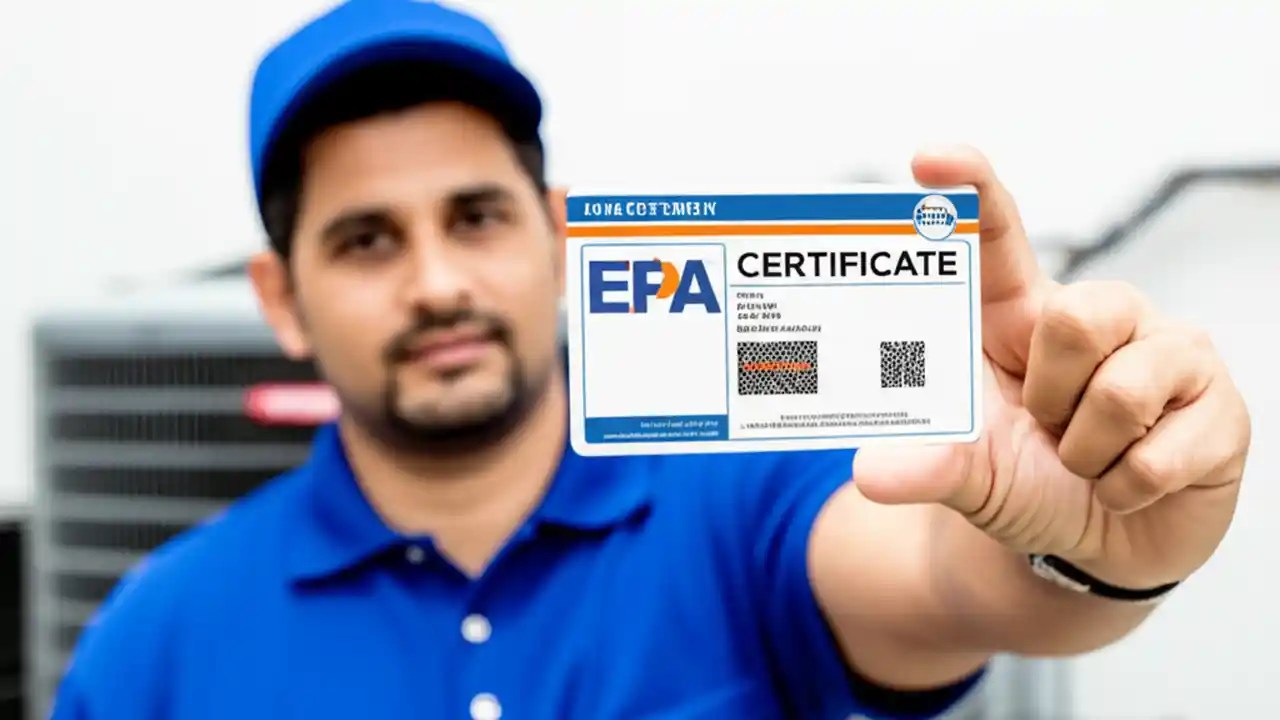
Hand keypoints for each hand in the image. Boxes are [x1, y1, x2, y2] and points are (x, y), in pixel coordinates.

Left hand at [852, 146, 1251, 588]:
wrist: (1104, 543)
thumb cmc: (1031, 479)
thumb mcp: (969, 475)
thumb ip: (926, 464)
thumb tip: (870, 473)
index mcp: (1022, 312)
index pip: (998, 237)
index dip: (970, 189)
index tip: (930, 157)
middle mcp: (1101, 314)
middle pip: (1075, 315)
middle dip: (1053, 395)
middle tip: (1047, 426)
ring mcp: (1169, 352)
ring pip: (1122, 390)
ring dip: (1087, 452)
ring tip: (1085, 458)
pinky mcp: (1220, 404)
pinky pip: (1158, 455)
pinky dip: (1125, 489)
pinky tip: (1125, 484)